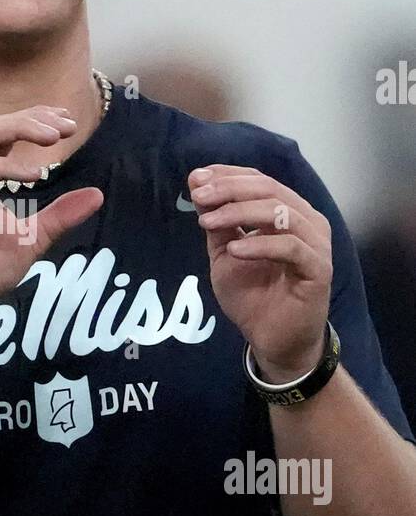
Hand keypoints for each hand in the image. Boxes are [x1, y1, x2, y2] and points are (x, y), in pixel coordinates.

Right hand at [0, 105, 102, 320]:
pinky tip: (35, 175)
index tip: (68, 121)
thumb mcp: (33, 236)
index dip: (34, 120)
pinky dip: (7, 166)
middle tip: (67, 126)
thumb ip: (60, 214)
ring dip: (19, 128)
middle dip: (31, 119)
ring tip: (53, 136)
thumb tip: (98, 195)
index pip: (3, 132)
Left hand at [189, 164, 331, 381]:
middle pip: (270, 189)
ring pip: (280, 212)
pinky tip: (234, 251)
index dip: (228, 175)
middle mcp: (307, 221)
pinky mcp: (319, 269)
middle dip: (230, 189)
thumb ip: (217, 223)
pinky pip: (291, 247)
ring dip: (239, 213)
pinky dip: (259, 244)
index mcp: (287, 212)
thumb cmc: (253, 296)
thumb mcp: (225, 254)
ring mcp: (316, 244)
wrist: (272, 340)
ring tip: (208, 222)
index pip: (260, 180)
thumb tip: (198, 184)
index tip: (196, 179)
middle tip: (199, 196)